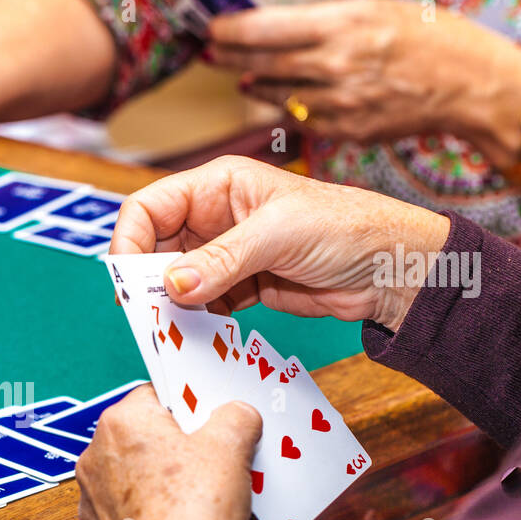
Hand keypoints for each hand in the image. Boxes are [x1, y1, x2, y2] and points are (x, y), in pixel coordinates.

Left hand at [76, 386, 263, 519]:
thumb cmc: (194, 510)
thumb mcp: (231, 446)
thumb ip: (235, 417)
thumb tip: (237, 415)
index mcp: (121, 423)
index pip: (157, 398)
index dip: (192, 410)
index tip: (216, 426)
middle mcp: (97, 458)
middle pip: (154, 446)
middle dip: (195, 459)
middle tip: (229, 470)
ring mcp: (94, 502)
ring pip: (151, 488)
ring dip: (189, 497)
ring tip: (231, 514)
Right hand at [110, 155, 449, 331]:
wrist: (393, 268)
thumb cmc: (346, 227)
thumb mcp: (278, 235)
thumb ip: (221, 259)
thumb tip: (172, 284)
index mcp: (217, 186)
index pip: (149, 208)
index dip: (130, 240)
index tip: (127, 278)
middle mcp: (215, 217)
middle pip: (156, 247)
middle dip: (149, 279)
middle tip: (148, 311)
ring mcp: (227, 254)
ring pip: (177, 280)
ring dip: (173, 304)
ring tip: (175, 327)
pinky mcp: (241, 286)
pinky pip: (203, 305)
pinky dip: (197, 320)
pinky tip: (202, 333)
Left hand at [208, 0, 520, 162]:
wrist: (474, 87)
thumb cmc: (430, 40)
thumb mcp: (377, 11)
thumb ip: (323, 22)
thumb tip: (271, 27)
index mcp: (346, 25)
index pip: (267, 30)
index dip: (232, 32)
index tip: (212, 29)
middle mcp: (339, 64)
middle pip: (263, 64)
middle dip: (231, 59)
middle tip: (212, 52)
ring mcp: (341, 103)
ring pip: (278, 95)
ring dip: (254, 84)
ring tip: (241, 75)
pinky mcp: (346, 131)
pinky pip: (301, 118)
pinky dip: (285, 107)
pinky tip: (276, 98)